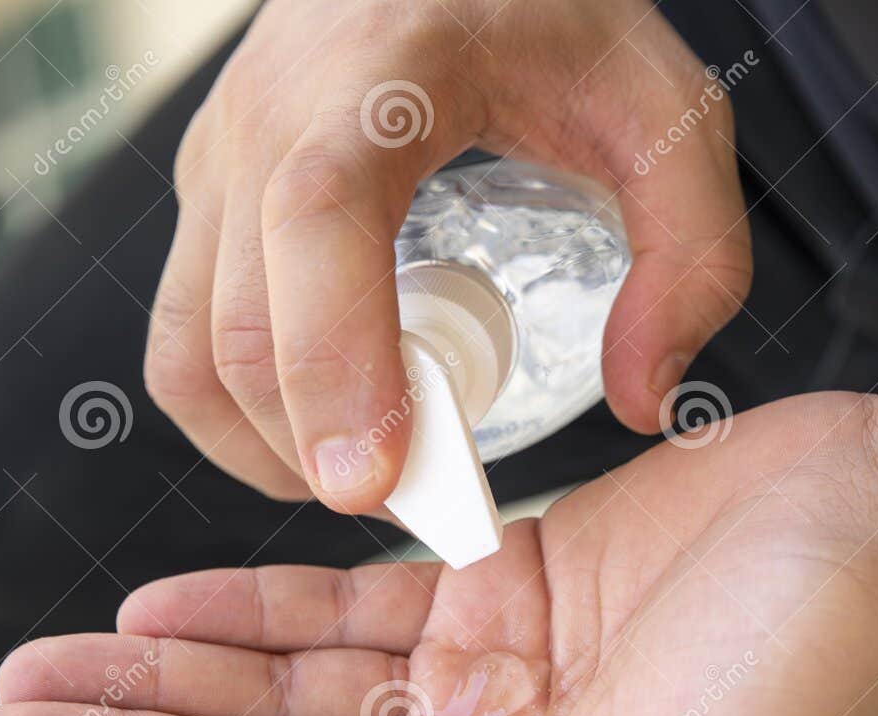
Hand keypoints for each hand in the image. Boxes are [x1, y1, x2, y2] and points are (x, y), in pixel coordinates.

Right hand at [145, 0, 749, 507]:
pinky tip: (319, 431)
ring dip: (261, 444)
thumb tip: (642, 401)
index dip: (333, 360)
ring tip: (365, 479)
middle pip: (238, 320)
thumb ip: (693, 256)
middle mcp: (270, 115)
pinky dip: (235, 408)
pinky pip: (184, 332)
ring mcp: (221, 153)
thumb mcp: (668, 115)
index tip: (375, 480)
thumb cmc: (555, 17)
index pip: (317, 219)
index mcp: (382, 78)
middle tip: (417, 506)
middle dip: (311, 447)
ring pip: (188, 346)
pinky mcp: (208, 189)